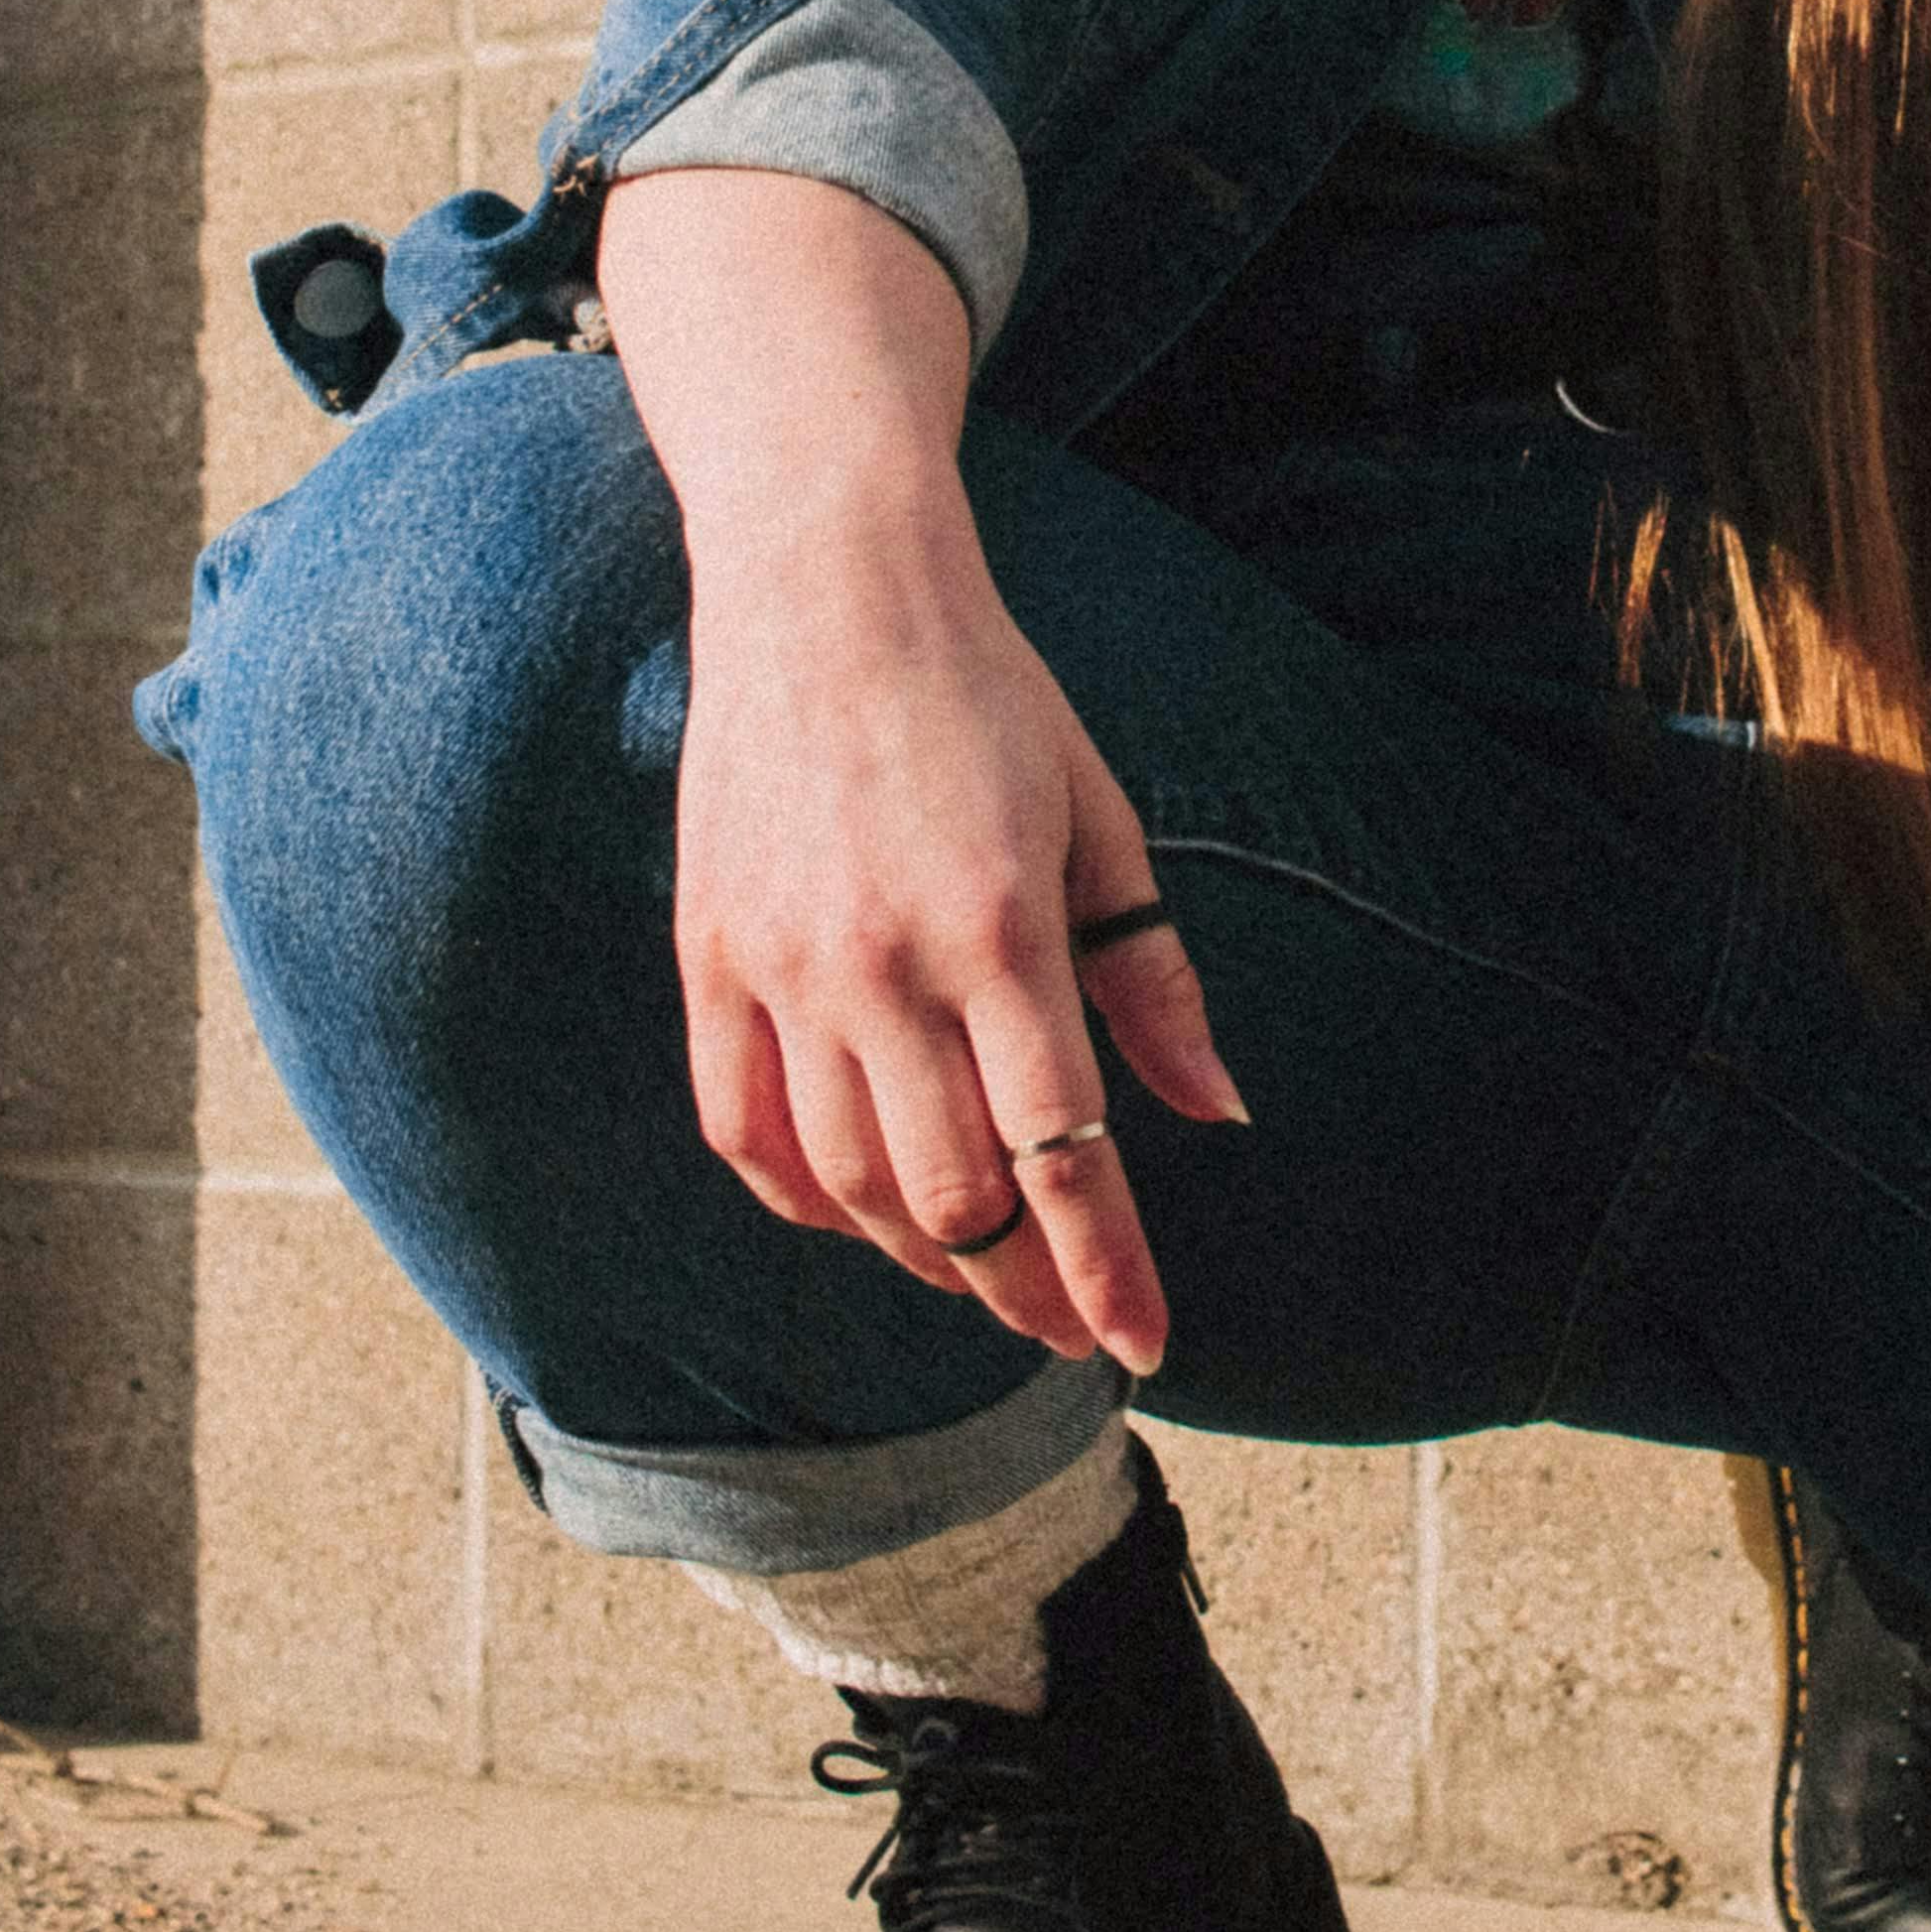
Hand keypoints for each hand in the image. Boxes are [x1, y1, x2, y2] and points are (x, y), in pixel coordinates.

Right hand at [597, 170, 1247, 1387]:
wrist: (831, 583)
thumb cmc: (990, 695)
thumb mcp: (1101, 817)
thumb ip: (1153, 977)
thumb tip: (1220, 1111)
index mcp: (1002, 925)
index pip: (1063, 1153)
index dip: (1108, 1269)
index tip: (1144, 1349)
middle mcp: (885, 961)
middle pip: (951, 1200)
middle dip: (1022, 1287)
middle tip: (1068, 1323)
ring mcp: (783, 963)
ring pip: (847, 1184)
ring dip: (921, 1257)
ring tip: (981, 1272)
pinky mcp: (710, 952)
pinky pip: (743, 1128)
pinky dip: (803, 1199)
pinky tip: (858, 1213)